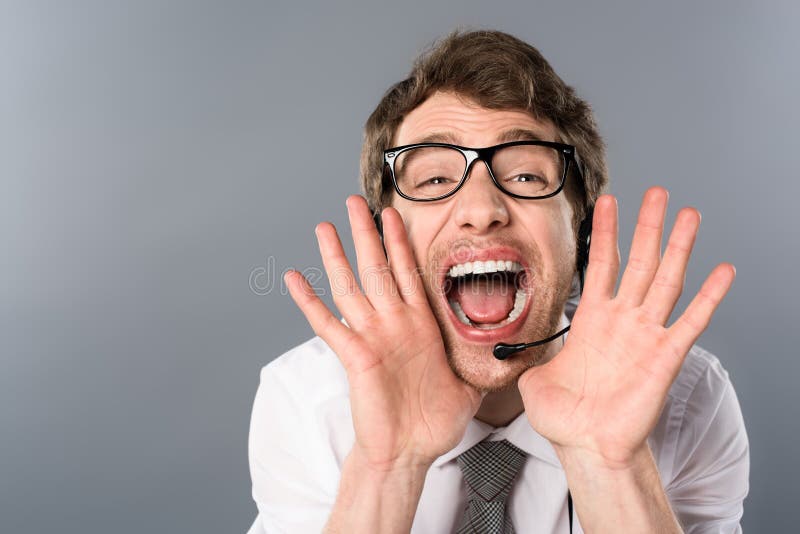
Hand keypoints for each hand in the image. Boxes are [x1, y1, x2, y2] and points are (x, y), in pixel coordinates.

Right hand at [285, 195, 482, 471]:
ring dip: (338, 255)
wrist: (411, 451)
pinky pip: (328, 323)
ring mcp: (372, 336)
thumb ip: (480, 362)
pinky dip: (309, 301)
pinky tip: (294, 278)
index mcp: (420, 324)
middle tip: (355, 200)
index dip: (401, 241)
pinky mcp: (355, 355)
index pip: (408, 271)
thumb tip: (507, 352)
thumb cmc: (434, 421)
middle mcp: (393, 323)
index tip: (393, 213)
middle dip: (367, 232)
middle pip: (377, 267)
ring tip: (325, 226)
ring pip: (352, 286)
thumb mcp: (470, 384)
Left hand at [518, 187, 734, 468]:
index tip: (608, 200)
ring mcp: (645, 336)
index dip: (605, 232)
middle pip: (640, 262)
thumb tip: (503, 342)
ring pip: (666, 281)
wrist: (587, 447)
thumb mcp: (532, 378)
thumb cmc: (563, 416)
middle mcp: (622, 320)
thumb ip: (522, 353)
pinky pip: (691, 322)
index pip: (601, 264)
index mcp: (591, 319)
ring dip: (679, 247)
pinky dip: (709, 297)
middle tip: (657, 191)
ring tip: (689, 214)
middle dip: (648, 226)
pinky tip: (723, 270)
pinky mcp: (665, 357)